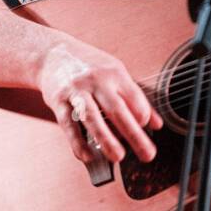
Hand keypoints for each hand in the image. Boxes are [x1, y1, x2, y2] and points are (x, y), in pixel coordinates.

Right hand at [37, 40, 162, 164]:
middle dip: (134, 134)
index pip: (134, 96)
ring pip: (92, 117)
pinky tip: (87, 156)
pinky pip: (69, 125)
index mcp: (115, 73)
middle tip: (147, 154)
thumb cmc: (89, 66)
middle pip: (117, 109)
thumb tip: (157, 124)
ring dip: (106, 140)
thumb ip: (137, 99)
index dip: (144, 115)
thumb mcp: (116, 74)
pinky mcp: (58, 101)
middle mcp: (96, 80)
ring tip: (118, 157)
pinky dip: (78, 143)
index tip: (150, 130)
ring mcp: (76, 91)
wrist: (52, 54)